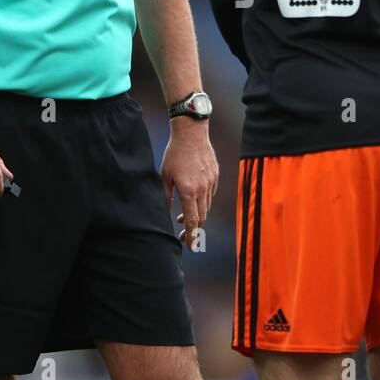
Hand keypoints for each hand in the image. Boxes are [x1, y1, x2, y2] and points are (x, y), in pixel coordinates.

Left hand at [160, 117, 218, 249]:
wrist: (191, 133)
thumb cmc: (174, 153)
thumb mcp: (164, 176)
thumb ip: (166, 195)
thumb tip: (167, 211)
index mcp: (188, 191)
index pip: (193, 220)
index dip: (192, 235)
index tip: (191, 246)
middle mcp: (202, 189)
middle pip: (203, 217)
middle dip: (194, 229)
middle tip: (184, 234)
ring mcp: (211, 182)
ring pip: (207, 206)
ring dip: (198, 214)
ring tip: (185, 216)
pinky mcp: (215, 175)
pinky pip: (211, 194)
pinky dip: (203, 201)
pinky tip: (194, 199)